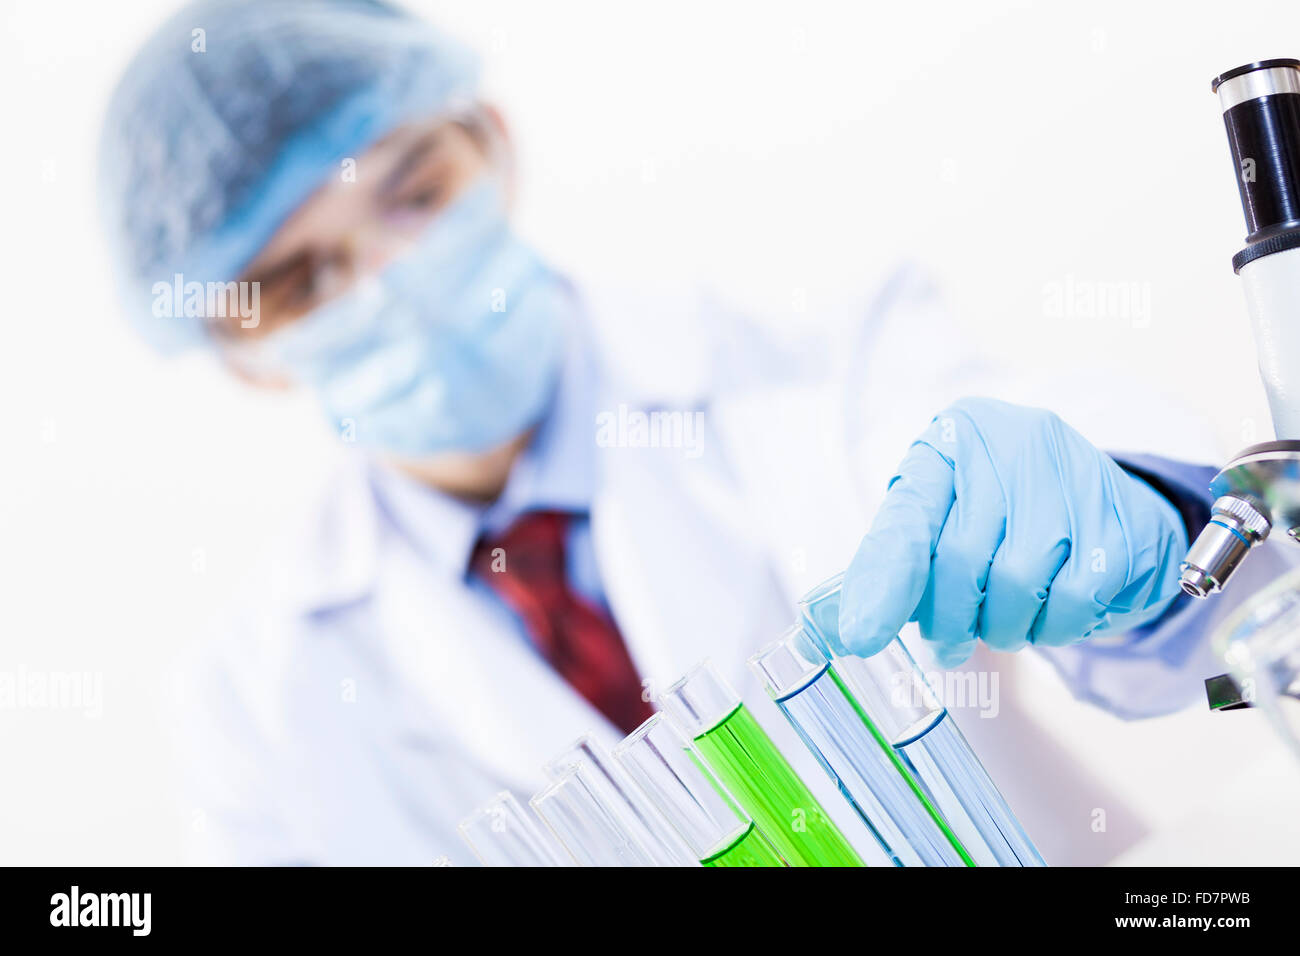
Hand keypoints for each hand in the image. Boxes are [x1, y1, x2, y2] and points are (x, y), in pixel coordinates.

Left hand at [838, 397, 1187, 666]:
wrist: (1112, 503)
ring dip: (1003, 626)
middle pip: (959, 561)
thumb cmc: (1004, 515)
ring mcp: (1075, 480)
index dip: (883, 583)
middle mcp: (1013, 446)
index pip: (907, 517)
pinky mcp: (1122, 525)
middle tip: (948, 644)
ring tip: (1005, 620)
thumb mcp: (941, 516)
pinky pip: (1072, 601)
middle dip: (949, 619)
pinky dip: (1055, 627)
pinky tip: (1052, 613)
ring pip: (1015, 584)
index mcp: (954, 440)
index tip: (861, 637)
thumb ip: (892, 562)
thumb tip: (835, 629)